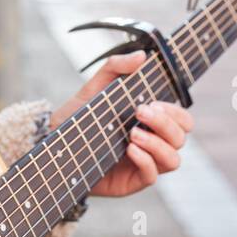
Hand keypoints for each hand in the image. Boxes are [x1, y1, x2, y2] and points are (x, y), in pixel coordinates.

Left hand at [48, 50, 194, 198]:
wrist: (54, 142)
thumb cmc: (80, 115)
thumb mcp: (96, 86)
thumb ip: (117, 67)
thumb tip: (142, 55)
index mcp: (150, 121)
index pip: (182, 119)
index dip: (175, 112)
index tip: (151, 101)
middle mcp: (152, 142)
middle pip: (181, 137)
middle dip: (166, 123)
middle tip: (140, 111)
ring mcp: (144, 162)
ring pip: (174, 160)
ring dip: (158, 144)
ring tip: (132, 133)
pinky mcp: (131, 180)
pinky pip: (153, 176)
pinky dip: (146, 161)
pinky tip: (129, 149)